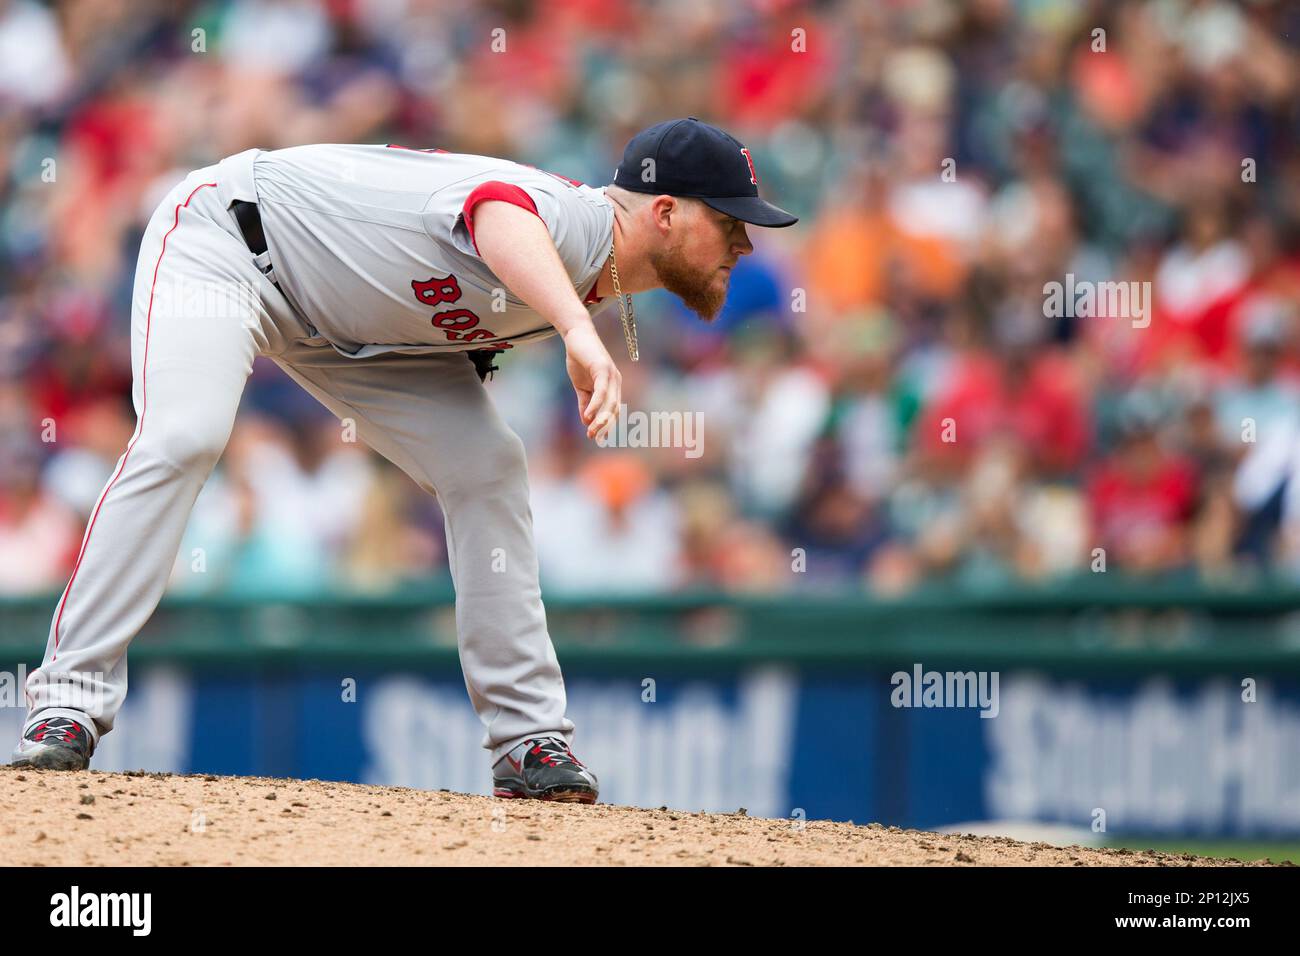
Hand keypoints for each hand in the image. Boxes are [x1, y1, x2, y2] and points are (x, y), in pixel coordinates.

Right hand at [563, 324, 621, 440]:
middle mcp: (616, 381)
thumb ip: (584, 402)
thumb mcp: (580, 385)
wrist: (576, 335)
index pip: (613, 410)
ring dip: (600, 420)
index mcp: (612, 386)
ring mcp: (611, 375)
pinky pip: (601, 391)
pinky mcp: (603, 368)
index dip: (606, 425)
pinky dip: (595, 405)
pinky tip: (588, 416)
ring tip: (591, 432)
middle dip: (604, 426)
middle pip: (614, 409)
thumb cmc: (579, 358)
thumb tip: (586, 420)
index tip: (597, 437)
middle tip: (593, 437)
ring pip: (609, 403)